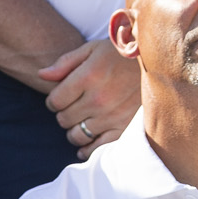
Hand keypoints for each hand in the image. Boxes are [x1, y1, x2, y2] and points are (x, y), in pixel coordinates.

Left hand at [37, 40, 140, 157]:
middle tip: (72, 108)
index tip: (60, 98)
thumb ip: (65, 63)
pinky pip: (97, 147)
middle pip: (64, 119)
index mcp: (89, 76)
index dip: (54, 101)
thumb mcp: (91, 50)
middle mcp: (99, 98)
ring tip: (80, 122)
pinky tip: (86, 143)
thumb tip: (41, 75)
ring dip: (74, 130)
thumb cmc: (119, 55)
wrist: (156, 64)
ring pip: (77, 135)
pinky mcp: (124, 129)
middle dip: (64, 114)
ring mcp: (112, 116)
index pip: (55, 100)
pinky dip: (87, 148)